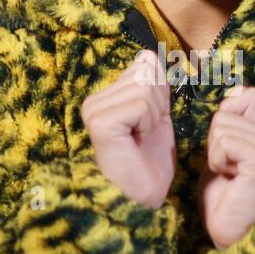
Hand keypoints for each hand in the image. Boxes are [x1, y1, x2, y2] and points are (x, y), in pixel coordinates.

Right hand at [80, 50, 175, 208]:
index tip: (151, 123)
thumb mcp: (158, 116)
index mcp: (106, 96)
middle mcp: (94, 100)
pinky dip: (149, 124)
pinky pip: (140, 104)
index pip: (145, 63)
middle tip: (146, 133)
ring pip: (145, 87)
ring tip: (141, 138)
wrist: (142, 198)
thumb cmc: (150, 163)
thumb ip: (154, 86)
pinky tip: (137, 141)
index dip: (161, 93)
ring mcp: (94, 110)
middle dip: (159, 104)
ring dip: (154, 116)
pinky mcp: (99, 121)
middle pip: (147, 72)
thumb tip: (150, 54)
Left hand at [200, 85, 254, 249]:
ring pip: (222, 128)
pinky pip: (225, 142)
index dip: (225, 118)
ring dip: (215, 154)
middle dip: (214, 143)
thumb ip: (229, 122)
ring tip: (230, 175)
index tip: (227, 150)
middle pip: (225, 114)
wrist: (227, 229)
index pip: (246, 96)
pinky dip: (218, 161)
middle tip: (227, 170)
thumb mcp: (221, 149)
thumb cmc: (222, 194)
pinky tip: (231, 178)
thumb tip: (236, 91)